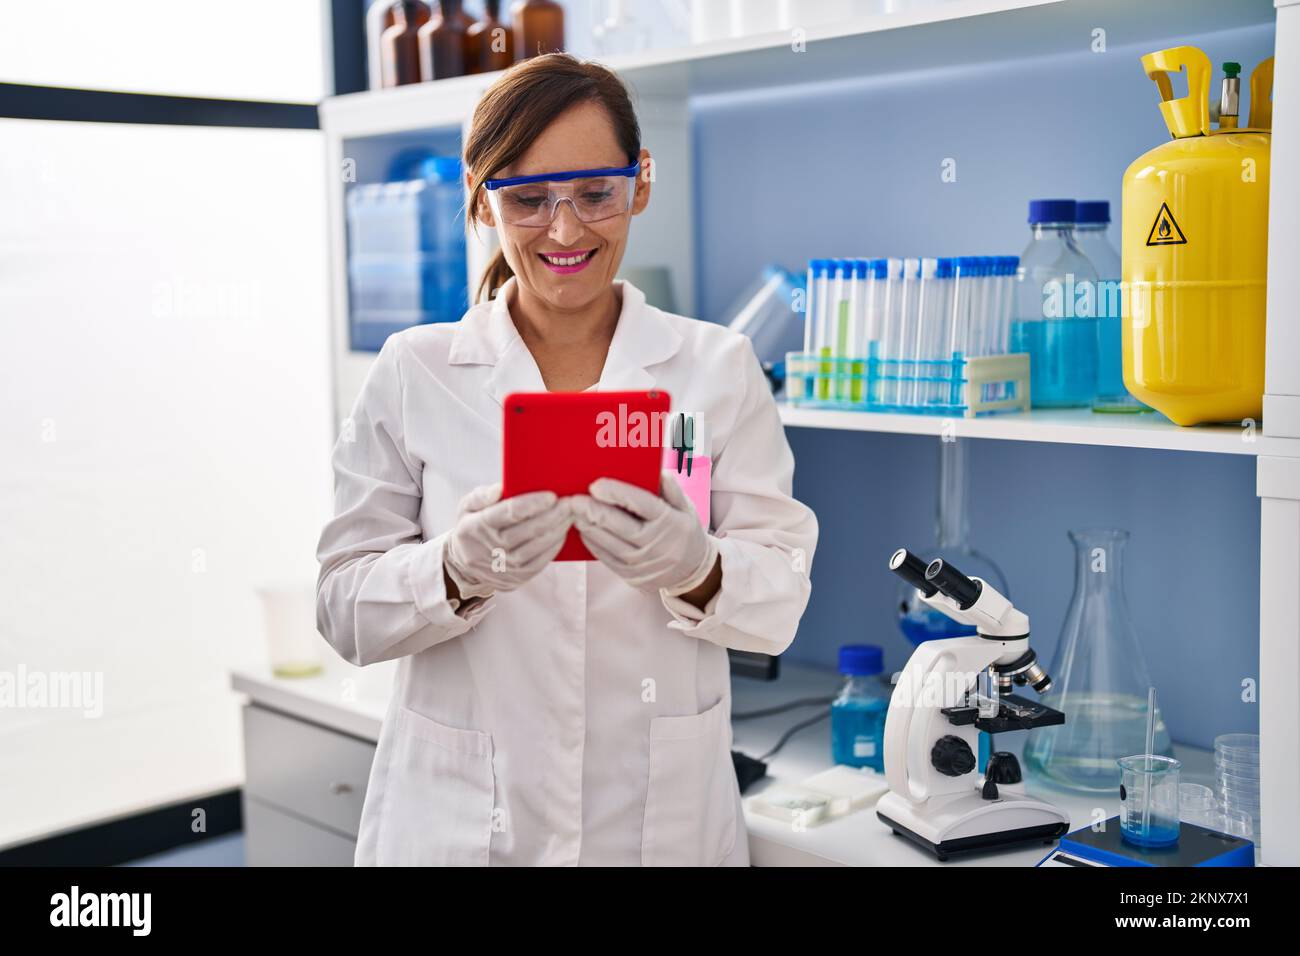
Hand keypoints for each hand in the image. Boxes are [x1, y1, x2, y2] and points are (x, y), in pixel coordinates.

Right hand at [442, 483, 572, 599]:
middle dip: (552, 516)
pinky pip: (539, 563)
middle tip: (569, 503)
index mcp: (476, 527)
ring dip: (556, 531)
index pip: (509, 513)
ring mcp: (502, 567)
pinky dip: (553, 548)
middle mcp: (489, 549)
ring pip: (536, 548)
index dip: (532, 504)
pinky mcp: (514, 579)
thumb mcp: (466, 507)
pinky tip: (562, 534)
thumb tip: (501, 489)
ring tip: (569, 516)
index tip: (552, 496)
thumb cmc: (473, 526)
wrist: (464, 564)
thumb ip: (481, 496)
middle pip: (527, 531)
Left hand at [570, 471, 717, 594]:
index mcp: (669, 522)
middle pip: (618, 525)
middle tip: (574, 499)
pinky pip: (606, 558)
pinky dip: (593, 543)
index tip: (596, 485)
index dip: (616, 493)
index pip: (640, 504)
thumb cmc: (685, 532)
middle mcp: (655, 543)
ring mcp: (642, 562)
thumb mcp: (686, 509)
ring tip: (574, 513)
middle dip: (593, 511)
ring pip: (608, 543)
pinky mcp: (631, 575)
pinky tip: (584, 530)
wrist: (692, 572)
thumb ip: (672, 489)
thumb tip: (658, 472)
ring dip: (588, 527)